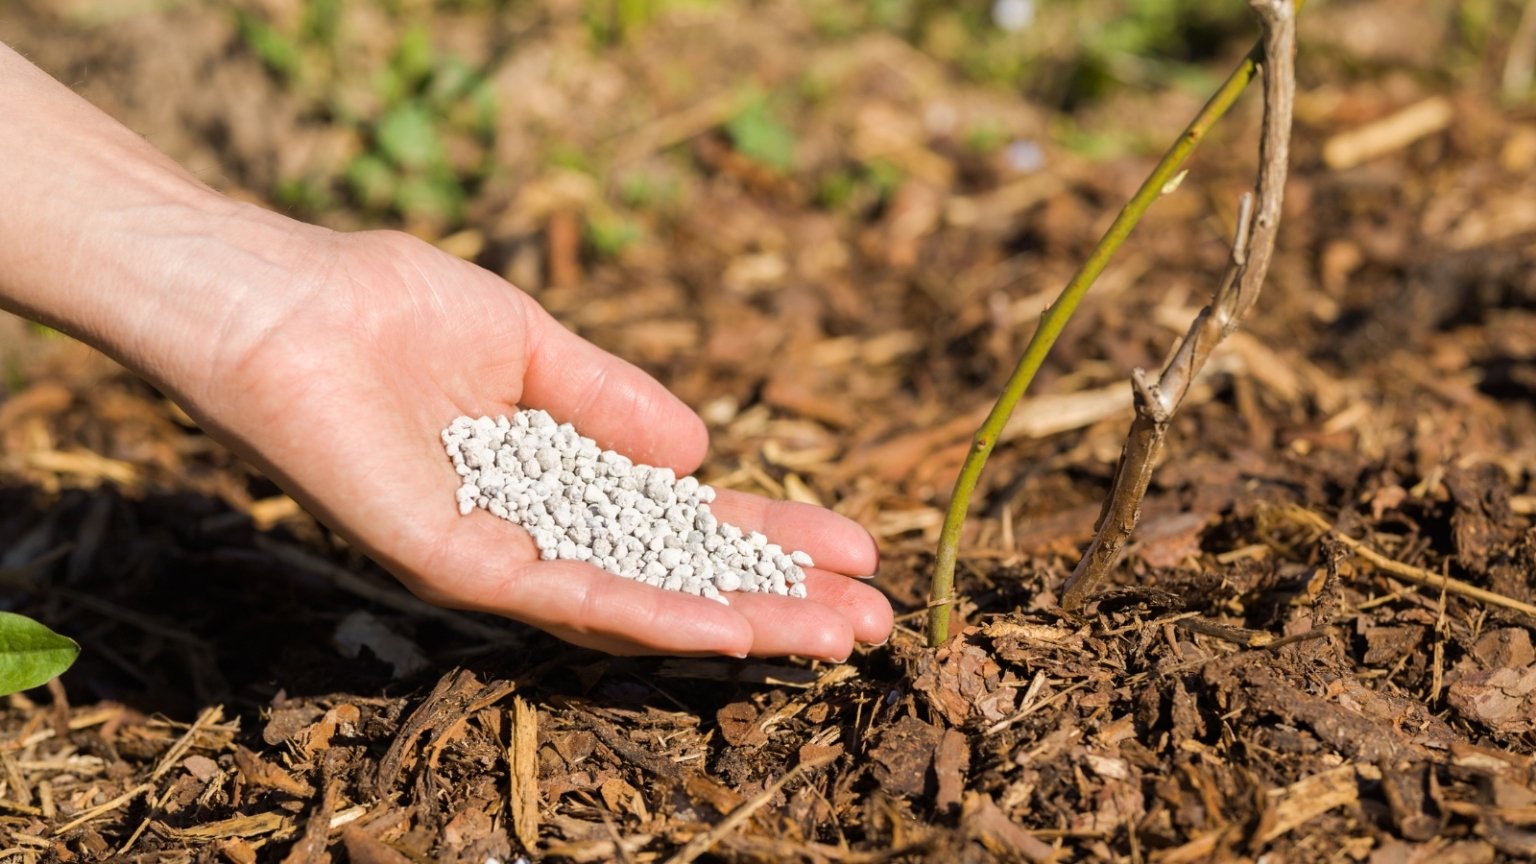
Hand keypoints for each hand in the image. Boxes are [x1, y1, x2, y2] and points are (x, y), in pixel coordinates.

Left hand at [189, 228, 893, 658]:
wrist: (283, 300)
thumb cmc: (391, 306)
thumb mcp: (535, 346)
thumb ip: (613, 401)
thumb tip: (704, 451)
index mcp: (559, 479)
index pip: (682, 523)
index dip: (769, 536)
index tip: (852, 546)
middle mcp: (537, 530)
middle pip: (676, 576)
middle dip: (777, 598)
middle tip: (874, 618)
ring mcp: (499, 555)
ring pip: (638, 604)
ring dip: (740, 623)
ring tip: (840, 634)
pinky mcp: (453, 563)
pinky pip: (564, 598)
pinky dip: (650, 616)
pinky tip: (728, 630)